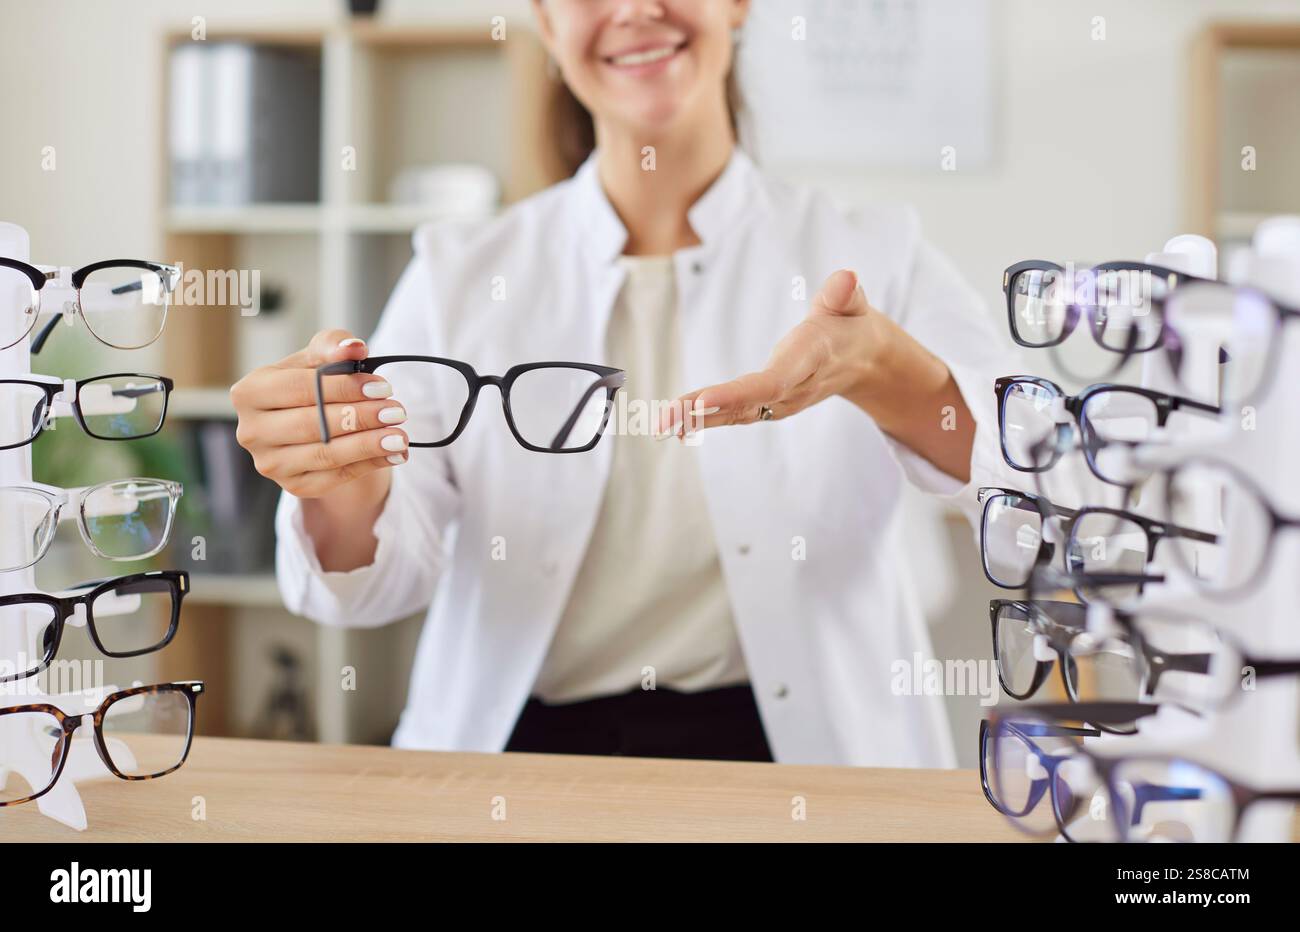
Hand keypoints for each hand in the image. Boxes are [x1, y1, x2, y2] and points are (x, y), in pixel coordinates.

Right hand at [231, 329, 409, 498]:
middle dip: (360, 417)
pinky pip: (337, 477)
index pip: (301, 389)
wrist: (311, 423)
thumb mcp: (318, 357)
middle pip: (313, 425)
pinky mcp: (294, 486)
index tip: (382, 387)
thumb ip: (332, 346)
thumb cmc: (312, 384)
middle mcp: (252, 431)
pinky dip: (370, 464)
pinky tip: (394, 454)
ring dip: (369, 445)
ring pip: (326, 455)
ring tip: (400, 436)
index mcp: (250, 392)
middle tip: (396, 411)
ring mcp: (270, 463)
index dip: (344, 388)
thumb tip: (354, 346)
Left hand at [659, 269, 975, 481]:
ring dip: (695, 419)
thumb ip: (845, 294)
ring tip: (660, 423)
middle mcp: (792, 388)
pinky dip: (703, 420)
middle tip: (666, 419)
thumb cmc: (850, 324)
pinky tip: (673, 425)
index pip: (773, 381)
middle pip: (746, 402)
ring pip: (735, 412)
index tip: (705, 400)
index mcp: (810, 360)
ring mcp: (779, 401)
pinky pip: (733, 414)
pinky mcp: (768, 404)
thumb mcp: (853, 304)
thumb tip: (845, 278)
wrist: (864, 360)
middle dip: (704, 411)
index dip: (738, 394)